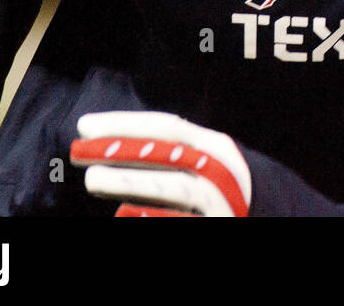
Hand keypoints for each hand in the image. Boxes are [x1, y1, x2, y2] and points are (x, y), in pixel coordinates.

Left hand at [70, 111, 251, 216]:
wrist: (264, 216)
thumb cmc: (217, 191)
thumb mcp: (200, 164)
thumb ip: (168, 154)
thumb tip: (109, 144)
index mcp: (215, 146)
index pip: (168, 125)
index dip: (126, 122)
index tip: (86, 124)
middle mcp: (223, 169)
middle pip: (170, 151)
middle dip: (123, 147)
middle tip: (79, 149)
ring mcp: (224, 199)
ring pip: (178, 187)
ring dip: (133, 181)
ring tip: (93, 179)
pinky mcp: (220, 222)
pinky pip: (183, 219)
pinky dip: (155, 216)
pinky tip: (127, 215)